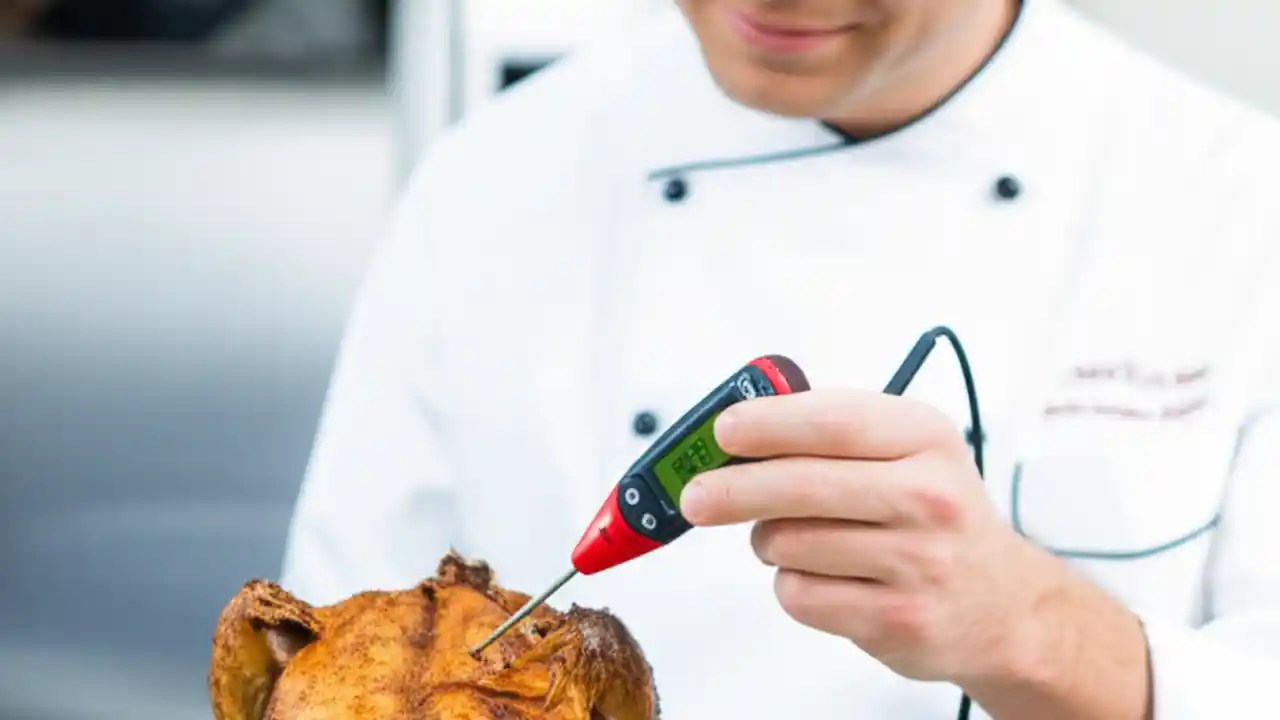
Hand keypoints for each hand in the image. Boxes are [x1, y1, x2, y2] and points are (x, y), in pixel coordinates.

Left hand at [679, 389, 1150, 717]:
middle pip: (800, 485)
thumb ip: (831, 431)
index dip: (767, 423)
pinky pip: (800, 594)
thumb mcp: (908, 450)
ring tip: (797, 538)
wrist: (1002, 604)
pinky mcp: (897, 619)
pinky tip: (823, 576)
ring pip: (789, 543)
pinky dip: (792, 584)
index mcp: (926, 439)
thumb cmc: (935, 517)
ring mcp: (918, 562)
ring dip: (769, 541)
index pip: (833, 421)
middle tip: (695, 495)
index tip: (723, 431)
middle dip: (731, 489)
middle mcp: (929, 496)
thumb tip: (738, 427)